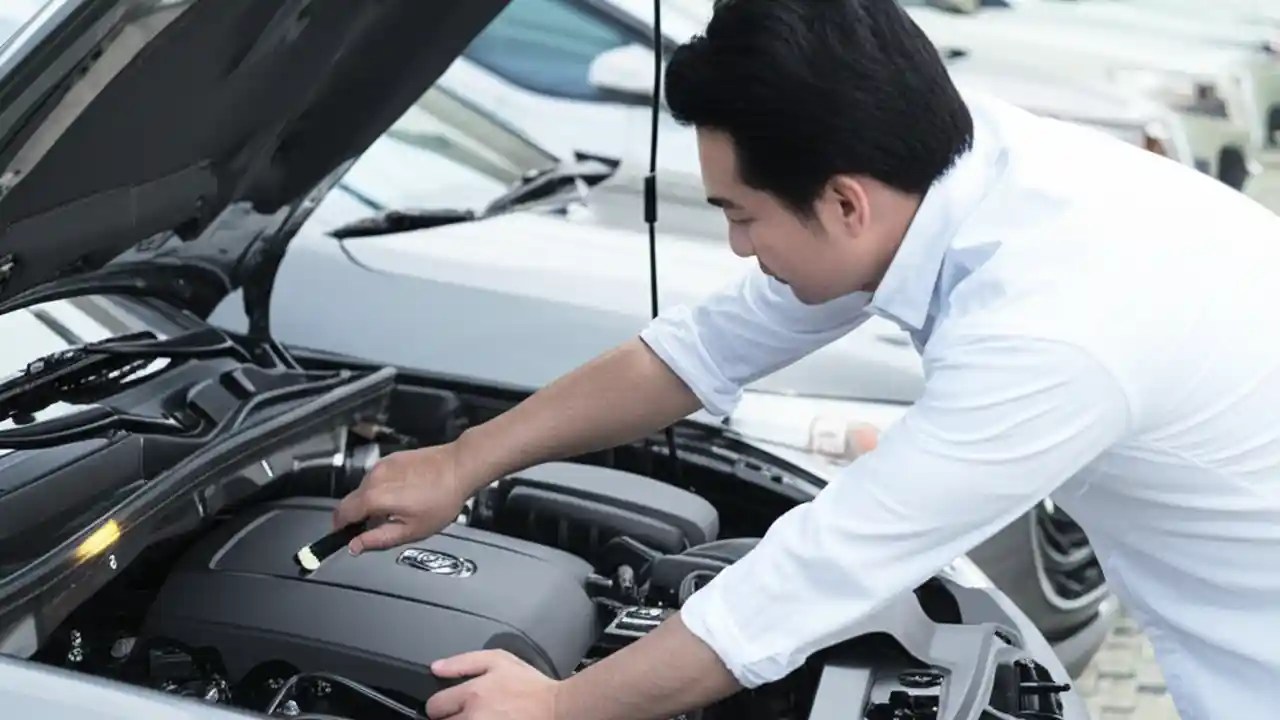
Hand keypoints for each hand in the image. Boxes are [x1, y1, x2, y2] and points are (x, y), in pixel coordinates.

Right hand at [332, 443, 473, 553]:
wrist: (459, 467)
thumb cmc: (440, 501)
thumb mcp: (411, 530)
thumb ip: (378, 539)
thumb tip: (354, 546)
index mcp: (373, 496)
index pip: (341, 514)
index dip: (340, 528)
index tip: (345, 536)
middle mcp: (372, 477)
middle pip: (350, 501)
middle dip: (357, 516)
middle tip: (377, 527)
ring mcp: (382, 465)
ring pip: (363, 489)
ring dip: (370, 502)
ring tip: (396, 510)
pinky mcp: (391, 458)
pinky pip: (376, 478)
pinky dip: (381, 488)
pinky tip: (402, 494)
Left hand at [425, 650, 559, 719]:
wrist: (556, 709)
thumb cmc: (529, 684)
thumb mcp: (499, 660)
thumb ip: (463, 662)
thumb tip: (435, 668)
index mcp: (472, 694)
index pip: (435, 706)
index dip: (441, 705)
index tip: (450, 705)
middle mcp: (473, 718)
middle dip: (451, 718)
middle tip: (468, 713)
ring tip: (481, 717)